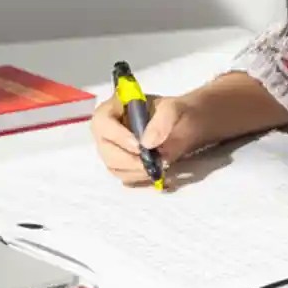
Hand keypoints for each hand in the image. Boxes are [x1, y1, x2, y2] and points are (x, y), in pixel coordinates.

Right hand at [90, 93, 206, 185]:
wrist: (185, 125)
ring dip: (137, 171)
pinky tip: (157, 172)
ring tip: (159, 165)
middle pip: (106, 150)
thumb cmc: (175, 112)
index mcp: (113, 109)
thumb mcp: (173, 108)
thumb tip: (147, 144)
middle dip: (130, 160)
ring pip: (114, 167)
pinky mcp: (122, 166)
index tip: (140, 146)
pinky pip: (125, 177)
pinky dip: (141, 178)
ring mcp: (113, 150)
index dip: (118, 137)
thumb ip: (162, 121)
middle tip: (153, 162)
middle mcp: (107, 131)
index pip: (102, 123)